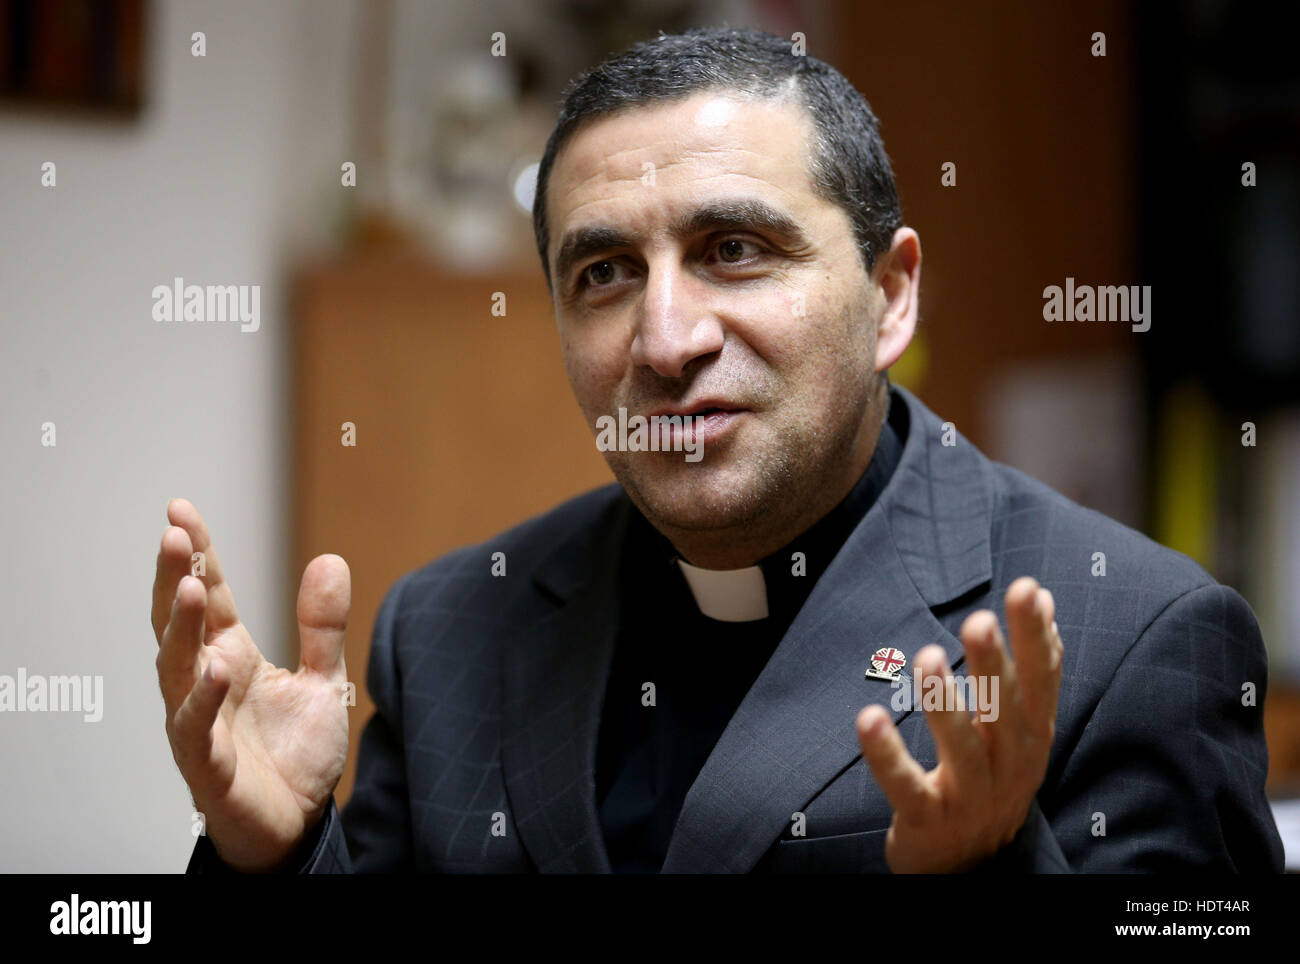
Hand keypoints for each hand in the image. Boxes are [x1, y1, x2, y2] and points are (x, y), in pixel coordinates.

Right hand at [152, 498, 350, 871]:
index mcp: (231, 657)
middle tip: (175, 534)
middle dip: (175, 578)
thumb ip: (322, 625)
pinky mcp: (208, 766)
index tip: (181, 511)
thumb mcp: (323, 680)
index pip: (210, 598)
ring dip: (180, 629)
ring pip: (177, 669)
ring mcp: (200, 724)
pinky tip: (215, 670)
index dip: (198, 555)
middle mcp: (206, 684)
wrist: (298, 827)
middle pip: (181, 623)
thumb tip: (331, 559)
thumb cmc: (295, 755)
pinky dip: (202, 700)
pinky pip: (195, 731)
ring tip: (189, 587)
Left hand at [855, 577, 1062, 871]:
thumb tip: (1041, 598)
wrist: (972, 865)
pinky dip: (888, 755)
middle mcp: (1009, 766)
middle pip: (1005, 712)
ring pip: (962, 750)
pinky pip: (907, 786)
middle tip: (978, 620)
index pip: (1042, 681)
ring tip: (929, 658)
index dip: (1036, 637)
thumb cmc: (994, 778)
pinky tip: (869, 719)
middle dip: (994, 666)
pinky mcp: (928, 819)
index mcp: (1032, 737)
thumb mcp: (1023, 729)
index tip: (1025, 590)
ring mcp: (970, 797)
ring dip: (946, 704)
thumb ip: (1034, 669)